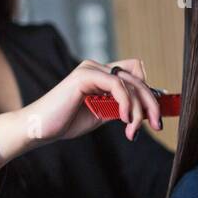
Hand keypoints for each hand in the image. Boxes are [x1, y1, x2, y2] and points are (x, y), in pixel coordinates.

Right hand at [0, 59, 161, 168]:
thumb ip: (119, 107)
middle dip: (152, 103)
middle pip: (138, 78)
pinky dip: (126, 103)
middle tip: (158, 124)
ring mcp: (91, 69)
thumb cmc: (66, 122)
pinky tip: (124, 120)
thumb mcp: (101, 114)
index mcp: (101, 75)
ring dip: (138, 109)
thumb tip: (144, 110)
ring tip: (133, 130)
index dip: (150, 92)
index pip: (136, 74)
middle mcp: (97, 68)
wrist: (40, 129)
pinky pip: (117, 85)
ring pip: (131, 83)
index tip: (156, 115)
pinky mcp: (84, 76)